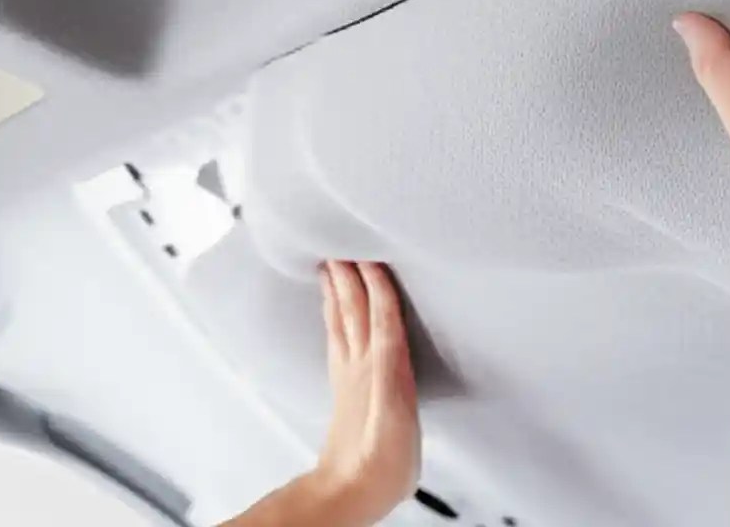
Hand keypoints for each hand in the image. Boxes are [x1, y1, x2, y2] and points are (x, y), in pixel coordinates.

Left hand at [313, 261, 419, 523]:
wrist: (349, 490)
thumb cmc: (381, 464)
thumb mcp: (399, 422)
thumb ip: (394, 383)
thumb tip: (390, 350)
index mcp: (381, 370)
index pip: (380, 315)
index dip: (378, 283)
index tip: (372, 251)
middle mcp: (362, 366)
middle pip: (355, 309)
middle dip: (350, 273)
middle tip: (341, 239)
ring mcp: (350, 374)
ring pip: (342, 320)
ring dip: (337, 289)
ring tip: (331, 263)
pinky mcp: (345, 387)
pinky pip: (337, 337)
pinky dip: (334, 315)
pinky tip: (333, 311)